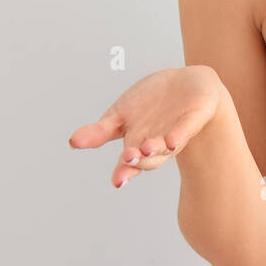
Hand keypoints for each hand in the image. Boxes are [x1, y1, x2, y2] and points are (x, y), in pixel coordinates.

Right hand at [68, 65, 224, 188]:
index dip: (124, 172)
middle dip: (138, 161)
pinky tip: (172, 141)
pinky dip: (178, 135)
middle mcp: (156, 143)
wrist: (187, 83)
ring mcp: (175, 132)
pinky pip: (185, 130)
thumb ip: (100, 131)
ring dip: (156, 150)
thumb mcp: (120, 114)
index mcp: (137, 144)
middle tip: (128, 158)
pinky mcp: (192, 119)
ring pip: (166, 147)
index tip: (117, 181)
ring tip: (146, 149)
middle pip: (148, 159)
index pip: (129, 163)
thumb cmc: (152, 103)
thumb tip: (72, 142)